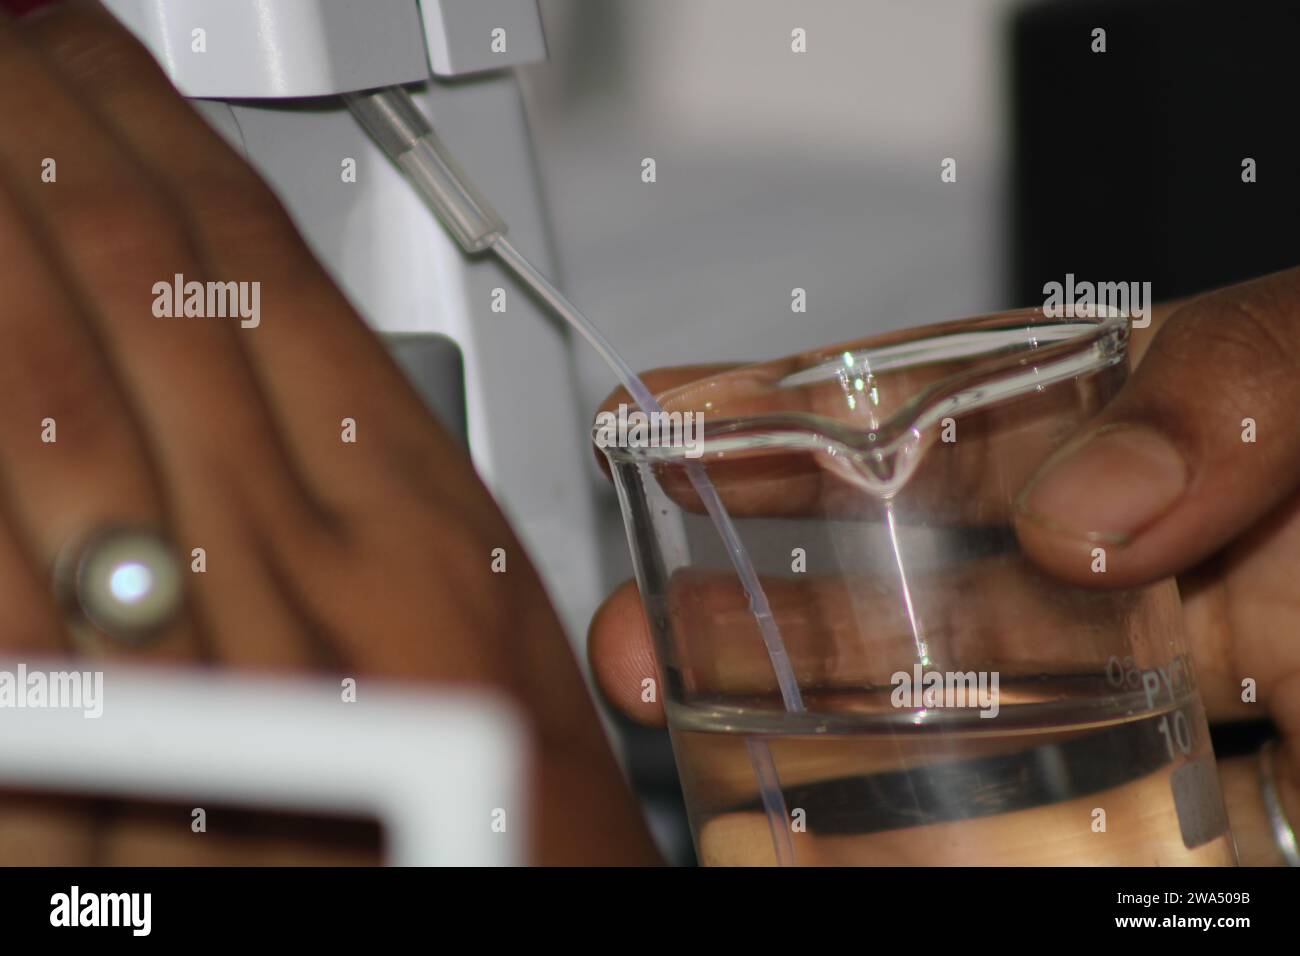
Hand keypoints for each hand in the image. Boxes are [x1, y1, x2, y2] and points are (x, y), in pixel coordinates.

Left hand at [0, 0, 656, 865]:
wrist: (488, 940)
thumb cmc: (515, 832)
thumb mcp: (504, 630)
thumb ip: (405, 474)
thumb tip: (287, 337)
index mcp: (428, 544)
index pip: (262, 271)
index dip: (157, 134)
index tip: (99, 59)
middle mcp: (304, 592)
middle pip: (143, 299)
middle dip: (44, 138)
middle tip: (2, 53)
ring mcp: (185, 681)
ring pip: (41, 397)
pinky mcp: (91, 779)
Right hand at [590, 272, 1299, 864]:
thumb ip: (1236, 385)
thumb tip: (1085, 503)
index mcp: (1161, 452)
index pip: (940, 422)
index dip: (790, 416)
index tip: (664, 418)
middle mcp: (1141, 584)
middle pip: (906, 595)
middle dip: (754, 605)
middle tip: (646, 629)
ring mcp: (1158, 714)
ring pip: (946, 731)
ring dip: (815, 743)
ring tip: (709, 755)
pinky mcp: (1181, 829)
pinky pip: (1035, 841)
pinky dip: (917, 853)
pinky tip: (841, 853)